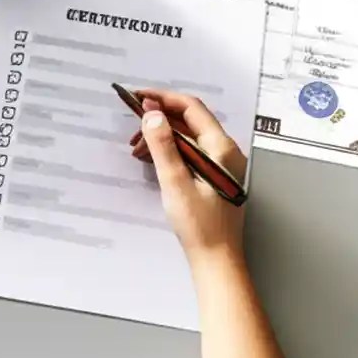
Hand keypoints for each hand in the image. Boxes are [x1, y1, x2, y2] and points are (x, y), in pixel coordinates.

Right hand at [128, 89, 247, 262]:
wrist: (217, 259)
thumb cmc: (200, 226)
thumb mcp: (175, 183)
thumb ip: (163, 146)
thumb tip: (152, 114)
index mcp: (221, 148)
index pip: (191, 108)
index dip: (163, 98)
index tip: (138, 97)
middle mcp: (224, 151)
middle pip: (189, 120)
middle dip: (158, 119)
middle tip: (132, 127)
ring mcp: (220, 164)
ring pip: (188, 136)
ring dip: (162, 136)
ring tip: (137, 148)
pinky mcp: (214, 176)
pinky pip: (190, 152)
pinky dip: (170, 151)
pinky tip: (152, 160)